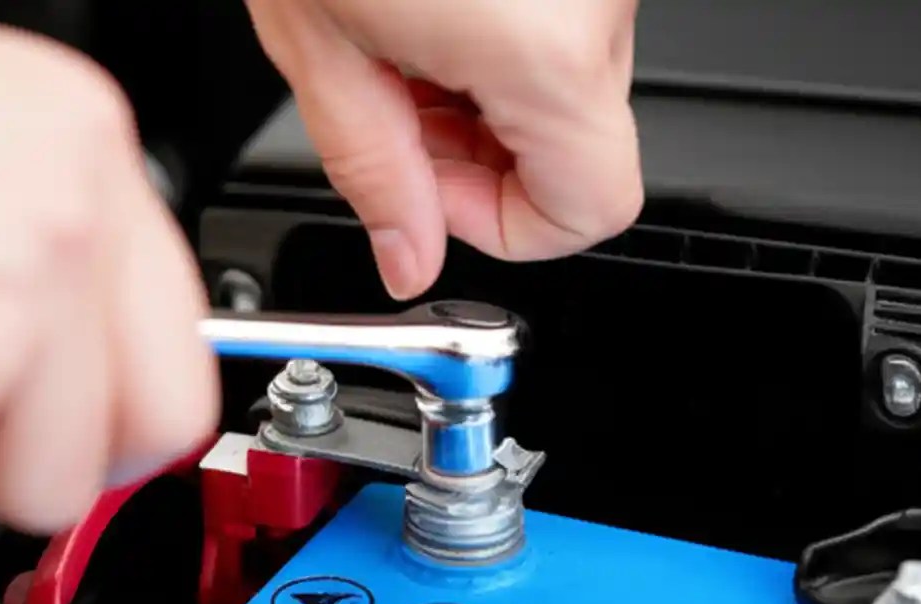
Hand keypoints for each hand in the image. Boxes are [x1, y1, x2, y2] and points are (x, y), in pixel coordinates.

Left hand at [245, 0, 643, 298]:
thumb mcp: (320, 47)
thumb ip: (375, 173)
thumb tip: (408, 261)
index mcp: (545, 49)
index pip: (590, 209)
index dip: (502, 230)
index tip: (429, 199)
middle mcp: (599, 2)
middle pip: (580, 152)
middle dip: (480, 165)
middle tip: (398, 124)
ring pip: (569, 94)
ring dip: (485, 107)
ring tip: (401, 59)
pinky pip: (564, 34)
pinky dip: (498, 54)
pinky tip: (428, 24)